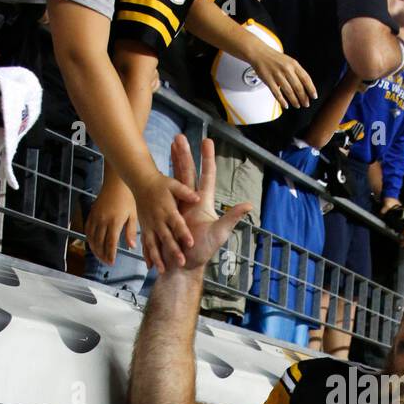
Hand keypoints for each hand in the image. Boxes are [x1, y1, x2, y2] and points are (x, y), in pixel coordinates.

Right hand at [86, 186, 137, 264]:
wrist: (116, 183)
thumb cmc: (128, 198)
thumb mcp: (133, 215)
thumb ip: (130, 232)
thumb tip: (131, 246)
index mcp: (114, 222)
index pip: (110, 243)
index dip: (109, 254)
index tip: (111, 262)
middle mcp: (103, 220)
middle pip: (99, 243)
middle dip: (102, 255)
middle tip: (106, 262)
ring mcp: (95, 216)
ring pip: (91, 237)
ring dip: (94, 249)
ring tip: (100, 256)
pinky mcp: (91, 213)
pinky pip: (87, 228)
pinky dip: (89, 238)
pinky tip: (93, 244)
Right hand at [130, 167, 199, 272]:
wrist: (140, 182)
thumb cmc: (160, 184)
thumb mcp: (174, 185)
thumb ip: (185, 193)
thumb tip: (198, 197)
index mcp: (168, 210)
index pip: (178, 224)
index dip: (184, 233)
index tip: (190, 243)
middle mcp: (158, 220)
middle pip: (167, 238)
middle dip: (173, 251)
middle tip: (181, 262)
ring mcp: (150, 226)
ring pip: (153, 244)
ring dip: (157, 257)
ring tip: (161, 270)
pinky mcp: (144, 228)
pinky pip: (145, 244)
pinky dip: (147, 255)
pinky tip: (149, 266)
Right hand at [170, 134, 252, 270]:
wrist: (183, 266)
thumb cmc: (203, 250)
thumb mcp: (219, 233)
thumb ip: (231, 218)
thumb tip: (249, 205)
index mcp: (202, 202)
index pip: (206, 176)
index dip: (207, 159)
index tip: (206, 141)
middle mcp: (190, 201)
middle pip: (187, 172)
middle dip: (184, 154)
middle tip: (179, 137)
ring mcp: (177, 206)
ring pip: (174, 179)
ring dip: (172, 161)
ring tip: (170, 144)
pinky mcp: (166, 212)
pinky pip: (163, 195)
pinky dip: (160, 180)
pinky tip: (155, 167)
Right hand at [247, 43, 316, 108]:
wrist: (259, 53)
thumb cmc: (276, 59)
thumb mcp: (289, 61)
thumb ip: (297, 72)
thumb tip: (306, 87)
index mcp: (293, 64)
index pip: (306, 78)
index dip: (311, 89)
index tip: (314, 96)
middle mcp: (286, 69)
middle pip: (298, 87)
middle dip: (304, 98)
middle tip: (306, 104)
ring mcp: (277, 75)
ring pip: (289, 92)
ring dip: (294, 101)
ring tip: (298, 105)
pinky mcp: (268, 80)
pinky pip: (277, 93)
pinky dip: (282, 101)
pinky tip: (286, 105)